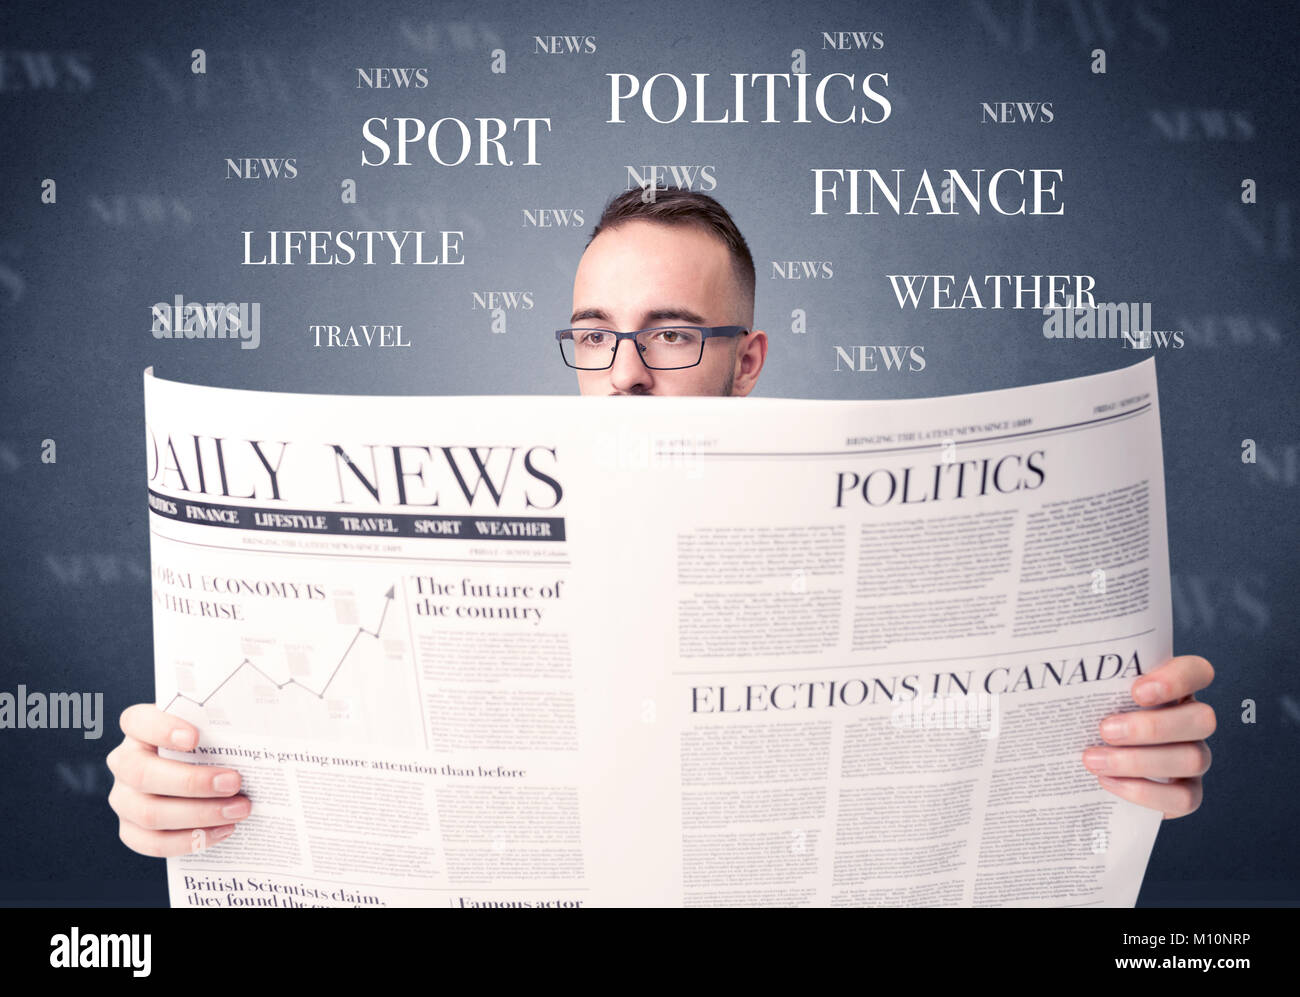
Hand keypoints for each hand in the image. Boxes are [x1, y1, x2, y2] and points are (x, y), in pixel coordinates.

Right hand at [107, 703, 251, 855]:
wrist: (199, 772)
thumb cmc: (208, 743)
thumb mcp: (212, 726)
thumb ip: (224, 724)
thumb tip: (269, 725)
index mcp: (140, 728)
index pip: (138, 721)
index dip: (162, 728)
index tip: (195, 737)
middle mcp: (125, 762)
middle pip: (143, 774)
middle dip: (192, 781)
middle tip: (234, 782)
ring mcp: (124, 798)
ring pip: (149, 812)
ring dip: (199, 814)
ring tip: (239, 810)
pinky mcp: (132, 828)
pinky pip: (153, 842)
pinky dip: (189, 841)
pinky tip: (222, 831)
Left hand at [1082, 655, 1214, 818]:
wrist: (1086, 763)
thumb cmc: (1085, 716)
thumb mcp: (1083, 693)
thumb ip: (1081, 677)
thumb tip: (1033, 660)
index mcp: (1173, 688)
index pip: (1197, 672)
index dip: (1176, 679)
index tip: (1136, 691)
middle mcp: (1191, 721)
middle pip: (1201, 719)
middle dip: (1151, 727)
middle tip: (1104, 729)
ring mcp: (1193, 757)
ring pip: (1193, 758)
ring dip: (1139, 761)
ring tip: (1093, 760)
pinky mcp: (1187, 792)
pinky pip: (1185, 797)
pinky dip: (1144, 792)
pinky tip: (1108, 782)